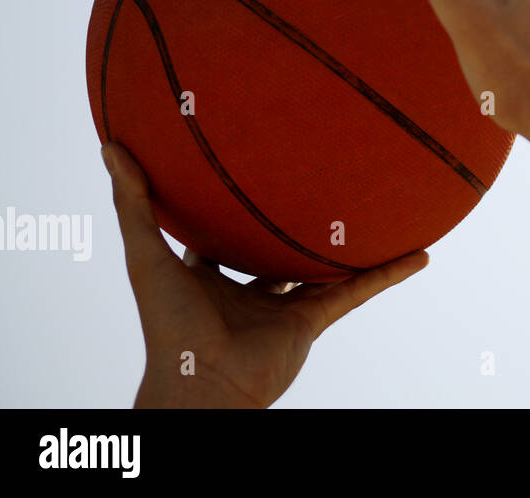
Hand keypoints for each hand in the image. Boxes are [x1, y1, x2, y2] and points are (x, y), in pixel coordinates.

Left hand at [103, 142, 428, 407]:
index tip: (252, 165)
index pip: (223, 234)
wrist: (202, 382)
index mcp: (209, 274)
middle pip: (278, 246)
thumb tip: (109, 146)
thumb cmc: (166, 325)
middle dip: (298, 218)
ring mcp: (284, 305)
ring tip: (382, 209)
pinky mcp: (313, 320)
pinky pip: (358, 291)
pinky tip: (420, 254)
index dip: (233, 204)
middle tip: (322, 174)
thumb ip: (134, 204)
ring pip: (325, 266)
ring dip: (352, 243)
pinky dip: (389, 274)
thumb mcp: (146, 255)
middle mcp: (249, 288)